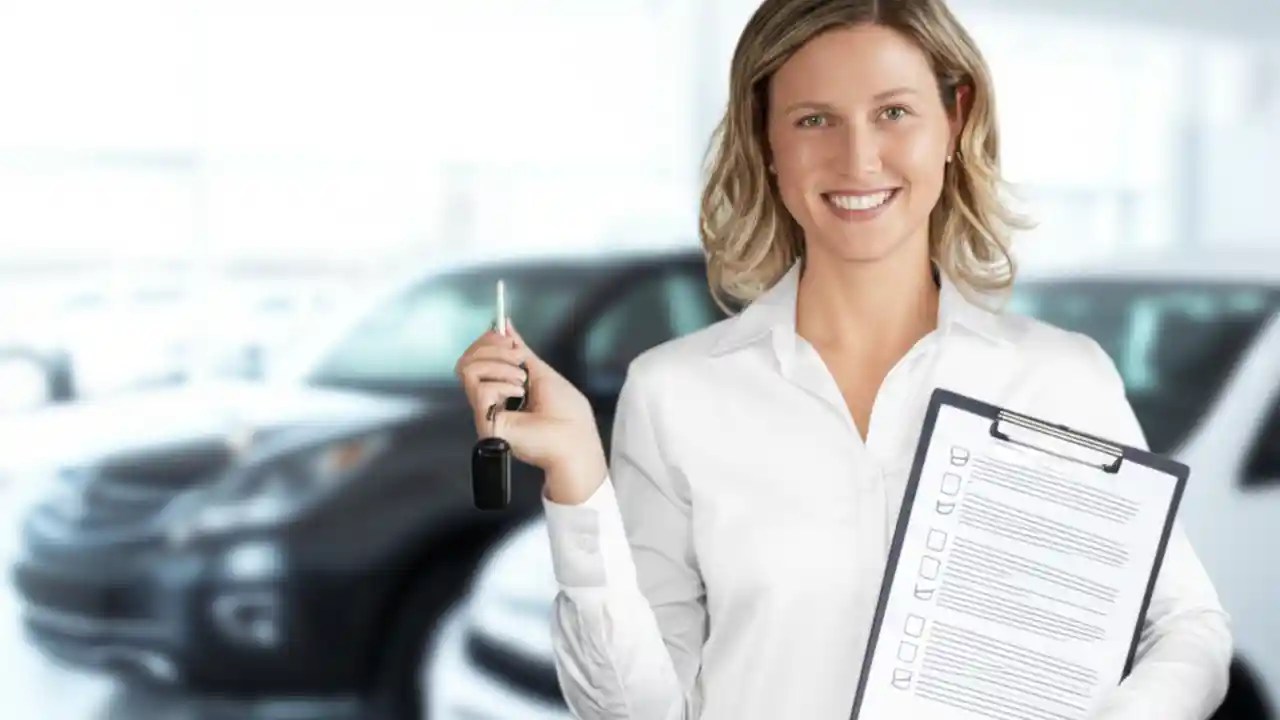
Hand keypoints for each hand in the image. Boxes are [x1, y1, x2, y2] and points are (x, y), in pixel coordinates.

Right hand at [454, 319, 606, 500]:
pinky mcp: (485, 421)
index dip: (489, 341)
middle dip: (493, 348)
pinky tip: (518, 394)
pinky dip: (501, 384)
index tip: (508, 339)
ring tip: (522, 380)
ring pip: (467, 369)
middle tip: (518, 359)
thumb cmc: (566, 412)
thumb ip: (521, 350)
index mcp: (503, 385)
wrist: (573, 440)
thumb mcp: (541, 371)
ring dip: (499, 366)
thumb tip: (505, 325)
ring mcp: (486, 410)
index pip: (478, 356)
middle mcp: (491, 398)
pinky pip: (478, 387)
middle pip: (468, 359)